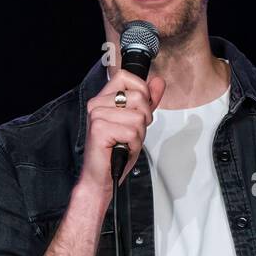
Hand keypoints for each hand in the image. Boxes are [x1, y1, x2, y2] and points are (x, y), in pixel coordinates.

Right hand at [79, 69, 167, 197]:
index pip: (126, 77)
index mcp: (103, 99)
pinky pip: (132, 132)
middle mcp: (96, 104)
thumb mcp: (136, 123)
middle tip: (130, 133)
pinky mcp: (99, 129)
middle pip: (138, 97)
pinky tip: (122, 148)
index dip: (141, 92)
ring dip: (138, 135)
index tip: (138, 111)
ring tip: (125, 142)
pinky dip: (133, 144)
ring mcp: (96, 115)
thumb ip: (148, 101)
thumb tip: (159, 81)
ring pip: (138, 117)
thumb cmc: (115, 152)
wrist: (101, 178)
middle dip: (143, 119)